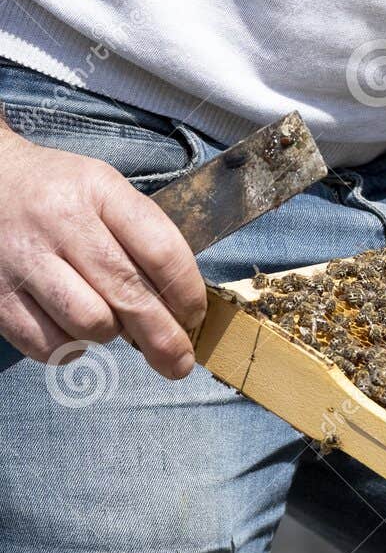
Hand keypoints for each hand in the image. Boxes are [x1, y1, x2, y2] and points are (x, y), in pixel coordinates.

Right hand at [0, 123, 204, 377]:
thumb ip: (143, 238)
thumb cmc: (59, 194)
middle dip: (164, 339)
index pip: (160, 250)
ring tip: (104, 318)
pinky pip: (49, 345)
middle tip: (179, 363)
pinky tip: (69, 326)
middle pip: (129, 295)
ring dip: (108, 333)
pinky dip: (68, 347)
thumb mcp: (104, 191)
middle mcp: (59, 221)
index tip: (194, 317)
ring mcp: (24, 259)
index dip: (187, 293)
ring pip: (91, 324)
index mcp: (97, 189)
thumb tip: (182, 311)